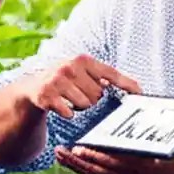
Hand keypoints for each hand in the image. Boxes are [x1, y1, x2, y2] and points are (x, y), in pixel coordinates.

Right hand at [26, 54, 140, 118]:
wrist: (33, 88)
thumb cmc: (65, 81)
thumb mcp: (82, 73)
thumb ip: (103, 78)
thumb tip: (134, 87)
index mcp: (83, 60)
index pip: (110, 73)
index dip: (126, 83)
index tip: (140, 93)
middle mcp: (71, 66)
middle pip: (98, 94)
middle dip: (93, 99)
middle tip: (80, 95)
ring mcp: (57, 80)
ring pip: (85, 104)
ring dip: (80, 107)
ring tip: (70, 100)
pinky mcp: (47, 95)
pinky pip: (69, 112)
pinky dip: (68, 113)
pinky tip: (61, 107)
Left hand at [56, 145, 173, 173]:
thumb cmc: (172, 158)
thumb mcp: (165, 145)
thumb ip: (148, 136)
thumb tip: (134, 123)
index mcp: (139, 164)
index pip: (112, 159)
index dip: (94, 155)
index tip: (80, 147)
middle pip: (97, 168)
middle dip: (78, 160)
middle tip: (62, 150)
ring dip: (76, 165)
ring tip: (61, 155)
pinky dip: (84, 171)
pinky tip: (72, 164)